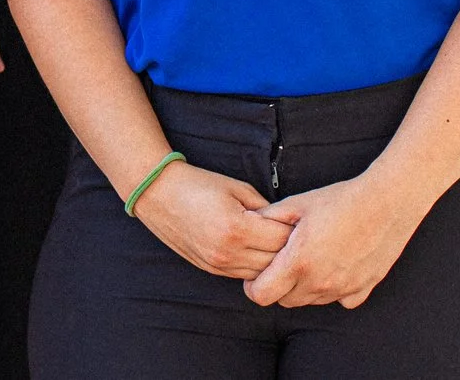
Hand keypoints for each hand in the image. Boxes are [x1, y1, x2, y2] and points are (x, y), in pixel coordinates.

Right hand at [131, 160, 296, 279]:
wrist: (157, 193)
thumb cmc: (197, 184)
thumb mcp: (236, 188)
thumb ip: (264, 208)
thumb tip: (286, 224)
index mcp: (236, 228)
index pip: (281, 240)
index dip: (295, 231)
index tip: (302, 222)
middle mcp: (227, 252)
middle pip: (275, 261)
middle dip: (288, 249)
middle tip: (297, 236)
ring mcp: (217, 264)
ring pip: (261, 273)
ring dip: (272, 261)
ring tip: (279, 244)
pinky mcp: (211, 269)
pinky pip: (244, 275)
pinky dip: (255, 265)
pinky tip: (258, 251)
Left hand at [246, 174, 424, 307]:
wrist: (385, 204)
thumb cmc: (340, 200)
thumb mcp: (297, 203)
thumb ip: (268, 218)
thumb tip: (248, 223)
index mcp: (298, 262)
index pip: (262, 295)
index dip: (253, 286)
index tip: (256, 273)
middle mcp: (319, 282)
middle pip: (284, 300)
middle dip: (277, 286)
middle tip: (282, 262)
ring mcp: (342, 289)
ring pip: (310, 301)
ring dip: (303, 288)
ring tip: (308, 260)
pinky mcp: (362, 289)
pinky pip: (340, 300)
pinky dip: (332, 290)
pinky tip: (333, 267)